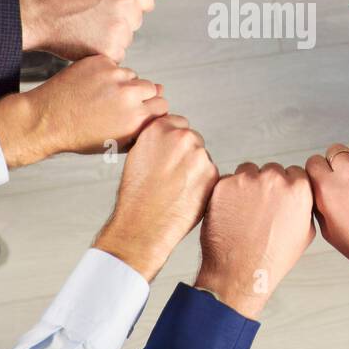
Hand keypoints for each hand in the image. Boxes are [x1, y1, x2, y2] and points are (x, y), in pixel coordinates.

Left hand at [0, 55, 167, 164]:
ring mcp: (114, 76)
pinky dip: (106, 72)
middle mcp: (129, 95)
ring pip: (132, 74)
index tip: (139, 110)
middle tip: (121, 102)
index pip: (162, 105)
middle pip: (152, 87)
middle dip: (141, 94)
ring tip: (102, 95)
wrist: (45, 121)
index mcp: (137, 118)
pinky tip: (91, 85)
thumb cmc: (79, 136)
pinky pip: (113, 64)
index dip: (151, 108)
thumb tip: (159, 109)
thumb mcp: (115, 143)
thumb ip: (141, 128)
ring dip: (123, 82)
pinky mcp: (99, 63)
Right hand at [18, 0, 153, 61]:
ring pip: (127, 38)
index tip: (107, 7)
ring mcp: (120, 24)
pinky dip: (103, 53)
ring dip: (111, 38)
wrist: (35, 11)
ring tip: (85, 28)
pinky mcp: (111, 47)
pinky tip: (84, 41)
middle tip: (92, 18)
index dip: (127, 6)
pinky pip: (117, 55)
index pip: (145, 0)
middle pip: (136, 20)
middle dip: (120, 23)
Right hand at [93, 115, 218, 280]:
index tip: (169, 154)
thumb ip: (156, 142)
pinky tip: (186, 196)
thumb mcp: (137, 156)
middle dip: (187, 154)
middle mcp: (181, 137)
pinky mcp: (212, 174)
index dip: (173, 142)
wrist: (143, 225)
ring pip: (202, 158)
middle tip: (173, 176)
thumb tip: (169, 138)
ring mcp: (199, 155)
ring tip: (177, 189)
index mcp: (158, 129)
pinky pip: (211, 175)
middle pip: (193, 139)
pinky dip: (203, 185)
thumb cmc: (136, 196)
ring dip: (195, 170)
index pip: (177, 123)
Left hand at [193, 162, 315, 318]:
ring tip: (245, 212)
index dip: (287, 187)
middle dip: (267, 185)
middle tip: (261, 209)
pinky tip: (231, 213)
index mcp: (298, 189)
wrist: (239, 272)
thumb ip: (306, 206)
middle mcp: (274, 179)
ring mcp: (247, 180)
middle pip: (272, 170)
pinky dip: (228, 193)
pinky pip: (228, 181)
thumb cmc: (272, 258)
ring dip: (247, 185)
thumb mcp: (305, 233)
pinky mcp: (224, 185)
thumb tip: (302, 196)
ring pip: (248, 171)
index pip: (295, 172)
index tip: (280, 199)